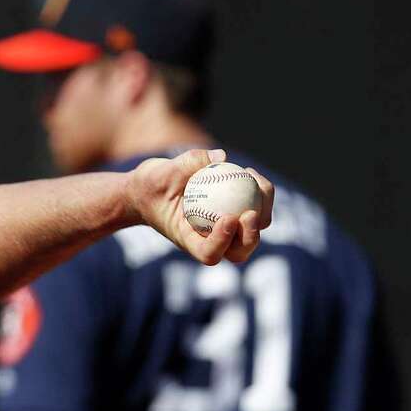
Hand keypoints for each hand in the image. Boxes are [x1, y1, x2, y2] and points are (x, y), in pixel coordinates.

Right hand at [128, 148, 272, 264]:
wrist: (147, 191)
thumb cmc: (148, 185)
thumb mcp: (159, 173)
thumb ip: (187, 163)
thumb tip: (222, 157)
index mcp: (187, 239)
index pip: (208, 253)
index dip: (223, 242)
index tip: (228, 218)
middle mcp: (208, 239)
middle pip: (238, 251)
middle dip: (251, 236)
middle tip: (251, 212)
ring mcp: (222, 230)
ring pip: (251, 233)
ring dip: (262, 210)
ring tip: (254, 179)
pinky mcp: (232, 215)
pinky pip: (254, 211)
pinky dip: (258, 195)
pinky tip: (250, 173)